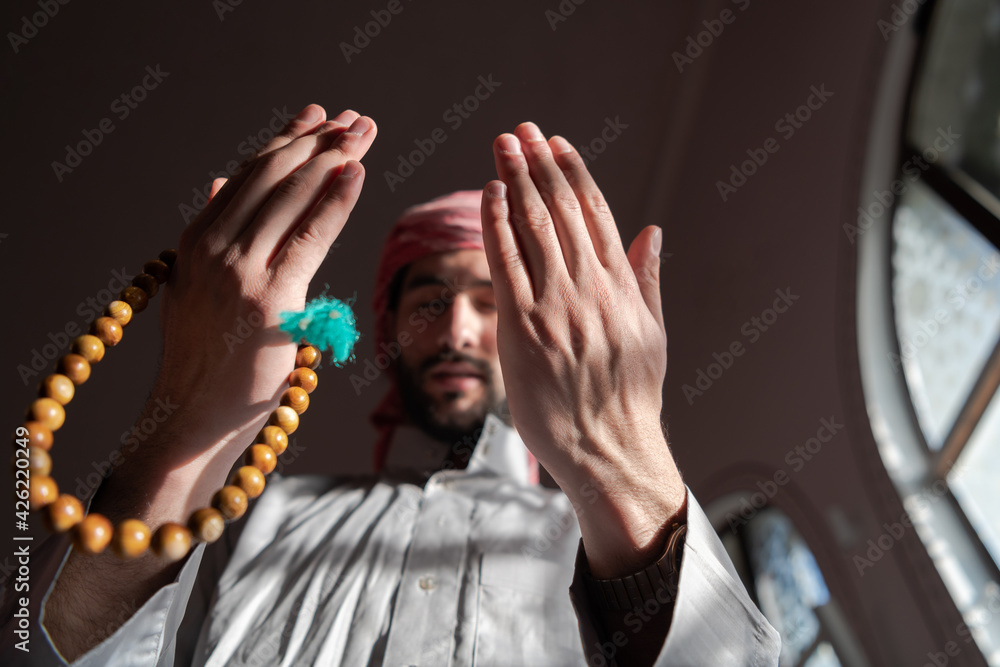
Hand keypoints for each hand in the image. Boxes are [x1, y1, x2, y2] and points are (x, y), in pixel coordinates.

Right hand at [140, 105, 375, 477]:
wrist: (189, 418)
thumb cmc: (204, 362)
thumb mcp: (193, 287)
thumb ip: (212, 235)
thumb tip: (220, 182)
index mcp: (196, 241)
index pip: (249, 174)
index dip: (288, 139)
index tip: (319, 117)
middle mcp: (213, 247)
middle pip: (274, 176)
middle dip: (319, 141)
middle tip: (356, 120)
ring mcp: (238, 271)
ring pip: (292, 196)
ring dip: (333, 158)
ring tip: (364, 133)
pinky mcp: (268, 298)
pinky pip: (309, 236)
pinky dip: (335, 200)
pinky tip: (356, 174)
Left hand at [481, 122, 684, 577]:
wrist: (608, 450)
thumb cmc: (630, 398)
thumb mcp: (653, 335)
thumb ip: (648, 279)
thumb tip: (654, 229)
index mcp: (623, 290)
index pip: (597, 217)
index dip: (574, 174)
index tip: (558, 144)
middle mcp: (592, 292)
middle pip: (561, 213)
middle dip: (538, 166)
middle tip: (521, 130)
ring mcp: (558, 310)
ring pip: (534, 230)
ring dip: (515, 182)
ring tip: (502, 147)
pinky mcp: (525, 332)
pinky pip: (508, 266)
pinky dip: (497, 226)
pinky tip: (489, 196)